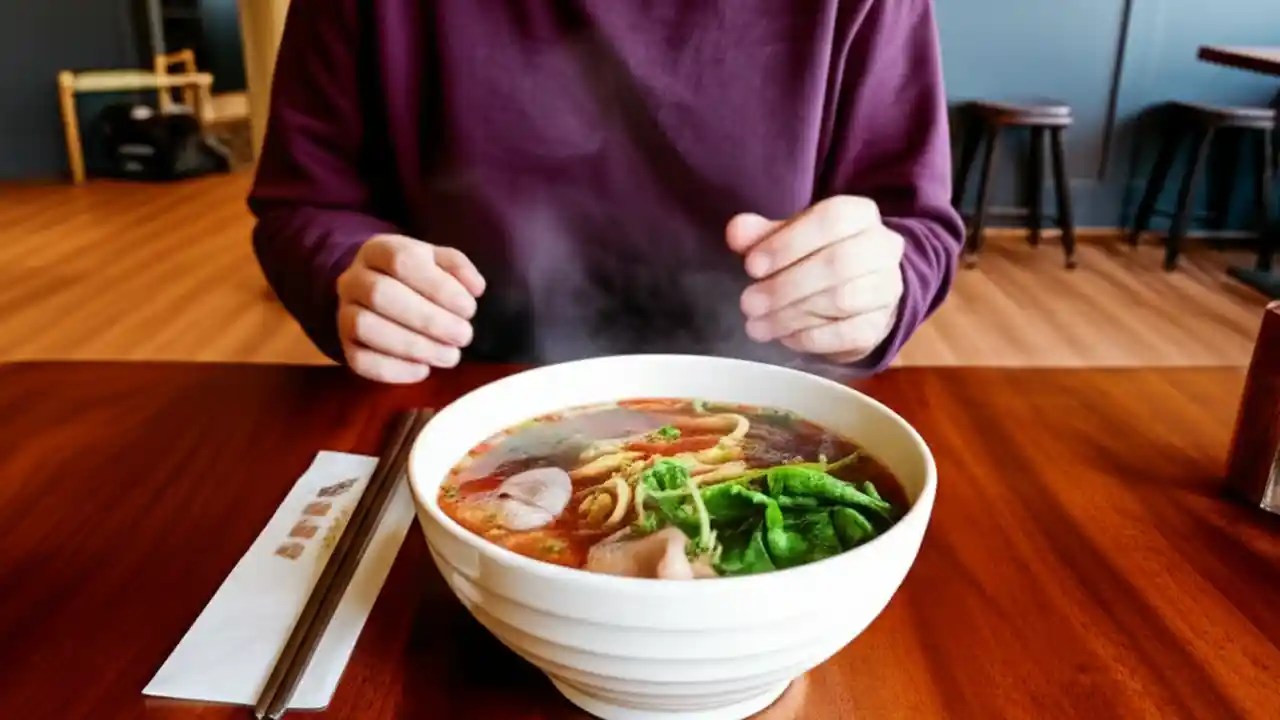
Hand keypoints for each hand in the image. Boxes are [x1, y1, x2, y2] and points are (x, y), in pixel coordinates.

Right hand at [336, 234, 485, 382]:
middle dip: (429, 320)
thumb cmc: (416, 276)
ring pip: (366, 328)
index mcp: (378, 249)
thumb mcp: (438, 261)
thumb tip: (475, 288)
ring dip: (414, 346)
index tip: (469, 309)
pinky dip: (395, 370)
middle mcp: (353, 279)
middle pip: (381, 295)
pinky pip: (360, 360)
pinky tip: (424, 370)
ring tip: (450, 356)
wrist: (376, 290)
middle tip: (464, 336)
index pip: (402, 260)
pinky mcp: (345, 345)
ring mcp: (344, 312)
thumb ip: (458, 268)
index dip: (438, 287)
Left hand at [727, 196, 903, 363]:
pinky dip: (809, 336)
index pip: (832, 218)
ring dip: (791, 314)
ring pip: (842, 300)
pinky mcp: (879, 326)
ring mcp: (887, 289)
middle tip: (748, 302)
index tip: (751, 266)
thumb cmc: (817, 258)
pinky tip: (783, 337)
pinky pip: (846, 333)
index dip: (788, 242)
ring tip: (756, 324)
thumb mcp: (788, 238)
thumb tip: (736, 232)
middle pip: (838, 263)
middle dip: (785, 286)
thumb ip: (762, 234)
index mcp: (860, 215)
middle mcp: (883, 247)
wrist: (860, 296)